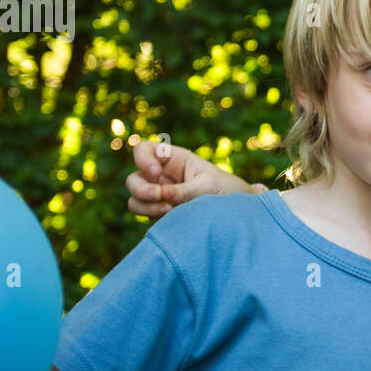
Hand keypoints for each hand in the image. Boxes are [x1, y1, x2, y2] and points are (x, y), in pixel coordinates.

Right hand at [125, 140, 264, 218]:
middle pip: (133, 180)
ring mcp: (159, 197)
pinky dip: (155, 218)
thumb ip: (183, 190)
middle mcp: (161, 177)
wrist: (237, 215)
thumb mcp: (207, 186)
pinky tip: (175, 219)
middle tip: (161, 197)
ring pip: (135, 201)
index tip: (156, 172)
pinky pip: (146, 217)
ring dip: (147, 206)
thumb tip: (161, 196)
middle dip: (142, 189)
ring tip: (171, 210)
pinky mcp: (160, 215)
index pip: (144, 150)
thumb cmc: (225, 190)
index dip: (142, 159)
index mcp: (173, 160)